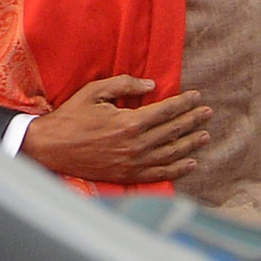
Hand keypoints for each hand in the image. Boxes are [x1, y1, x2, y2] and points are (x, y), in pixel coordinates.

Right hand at [20, 75, 211, 184]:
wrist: (53, 147)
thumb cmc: (73, 116)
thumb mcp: (95, 92)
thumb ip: (125, 85)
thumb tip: (152, 85)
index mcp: (130, 121)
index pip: (166, 110)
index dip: (185, 103)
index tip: (197, 97)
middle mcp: (136, 144)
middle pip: (173, 131)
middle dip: (193, 120)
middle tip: (208, 113)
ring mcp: (134, 162)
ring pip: (171, 153)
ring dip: (191, 143)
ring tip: (205, 135)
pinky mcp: (128, 175)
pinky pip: (160, 173)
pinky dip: (179, 168)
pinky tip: (191, 163)